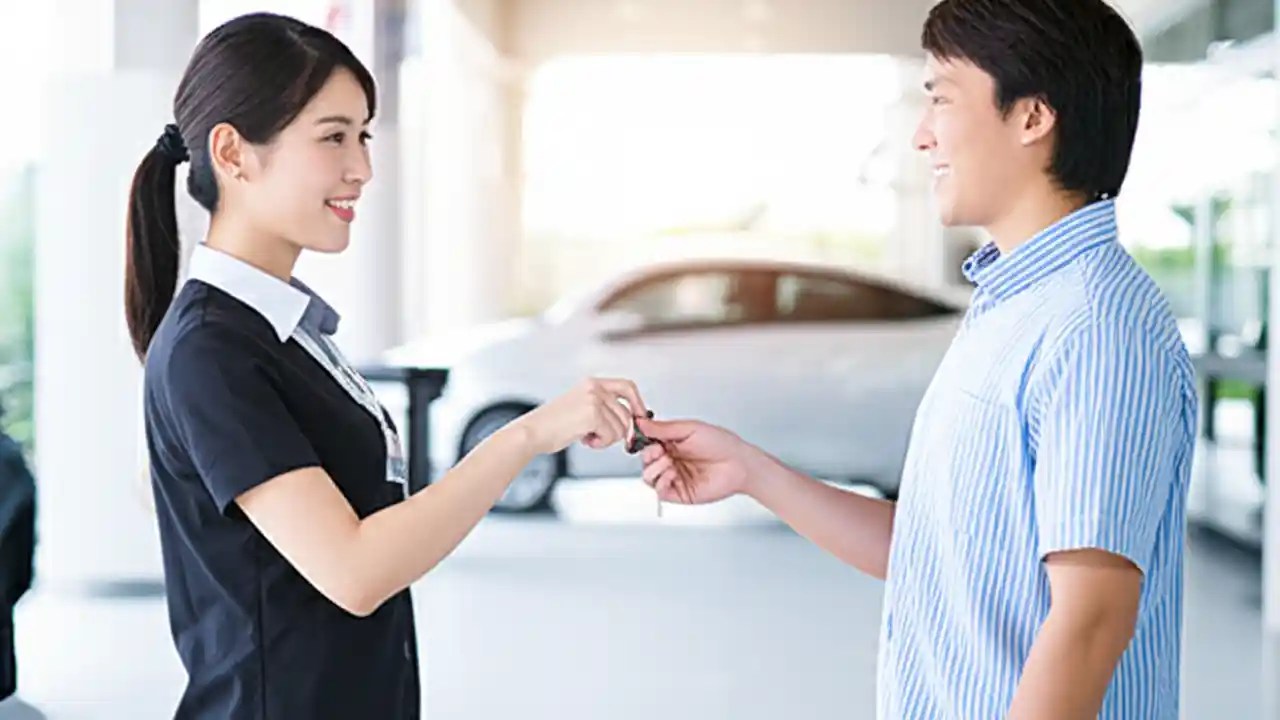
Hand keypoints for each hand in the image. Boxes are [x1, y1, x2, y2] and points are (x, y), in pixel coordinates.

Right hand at [517, 378, 647, 454]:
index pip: (627, 386)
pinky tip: (584, 440)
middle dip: (619, 431)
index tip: (641, 418)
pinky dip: (600, 443)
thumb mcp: (580, 408)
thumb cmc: (553, 425)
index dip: (638, 403)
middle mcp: (595, 387)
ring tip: (586, 436)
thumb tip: (631, 424)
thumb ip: (604, 410)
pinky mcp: (593, 414)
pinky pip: (611, 435)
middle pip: (626, 413)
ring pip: (621, 427)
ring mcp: (594, 399)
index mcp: (592, 383)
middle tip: (600, 438)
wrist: (532, 432)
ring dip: (606, 438)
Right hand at [635, 418, 763, 504]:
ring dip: (654, 468)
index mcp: (672, 443)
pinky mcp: (679, 492)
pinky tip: (671, 473)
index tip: (640, 436)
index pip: (647, 443)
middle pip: (645, 461)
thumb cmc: (721, 444)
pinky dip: (661, 482)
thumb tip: (641, 423)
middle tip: (660, 450)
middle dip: (648, 455)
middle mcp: (671, 460)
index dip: (642, 441)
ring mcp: (675, 477)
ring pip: (648, 476)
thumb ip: (663, 428)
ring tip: (669, 462)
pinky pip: (659, 491)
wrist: (739, 464)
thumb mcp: (689, 429)